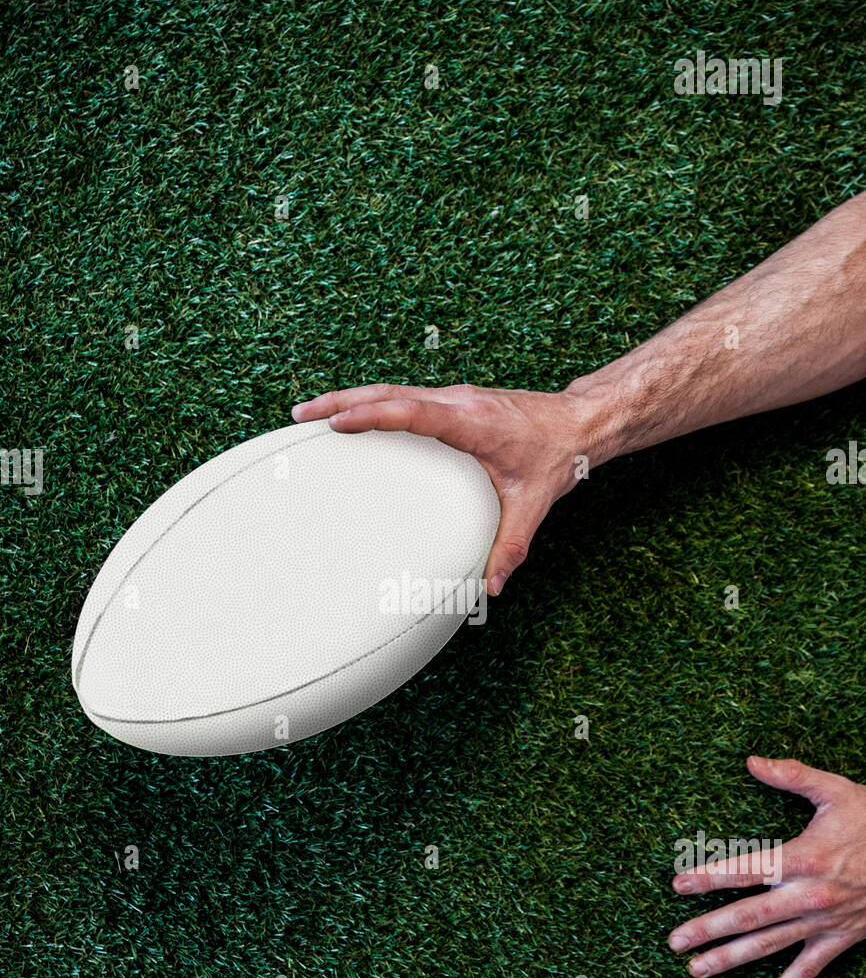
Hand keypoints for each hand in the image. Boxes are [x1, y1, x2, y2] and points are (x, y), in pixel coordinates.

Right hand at [293, 378, 619, 593]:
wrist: (581, 422)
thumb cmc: (558, 455)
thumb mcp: (534, 503)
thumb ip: (511, 546)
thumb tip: (492, 587)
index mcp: (471, 421)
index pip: (412, 412)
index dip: (373, 415)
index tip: (336, 421)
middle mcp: (457, 401)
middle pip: (388, 393)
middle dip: (341, 401)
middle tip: (301, 414)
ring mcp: (453, 398)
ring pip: (392, 390)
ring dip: (351, 398)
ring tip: (311, 413)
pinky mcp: (453, 402)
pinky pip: (403, 396)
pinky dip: (372, 403)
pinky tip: (352, 416)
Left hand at [669, 756, 865, 977]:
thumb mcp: (836, 791)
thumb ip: (793, 775)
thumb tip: (752, 761)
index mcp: (804, 858)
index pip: (746, 869)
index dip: (710, 877)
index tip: (678, 886)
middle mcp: (809, 895)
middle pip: (749, 916)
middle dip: (708, 929)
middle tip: (674, 941)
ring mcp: (824, 922)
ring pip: (770, 945)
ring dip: (731, 959)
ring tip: (697, 970)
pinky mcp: (841, 940)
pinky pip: (810, 969)